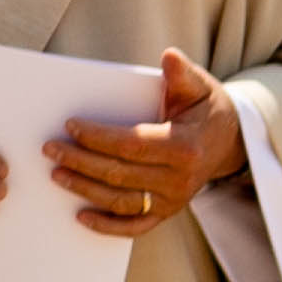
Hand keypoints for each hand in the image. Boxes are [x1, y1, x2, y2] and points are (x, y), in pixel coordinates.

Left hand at [48, 49, 243, 236]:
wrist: (230, 142)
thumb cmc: (207, 110)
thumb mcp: (200, 87)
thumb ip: (182, 73)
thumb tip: (169, 55)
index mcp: (186, 146)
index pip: (132, 144)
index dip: (98, 137)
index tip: (71, 126)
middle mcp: (181, 178)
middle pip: (120, 173)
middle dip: (80, 161)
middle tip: (51, 149)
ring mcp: (174, 199)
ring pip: (120, 200)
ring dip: (84, 189)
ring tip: (57, 173)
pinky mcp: (167, 212)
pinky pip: (134, 226)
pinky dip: (107, 226)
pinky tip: (81, 216)